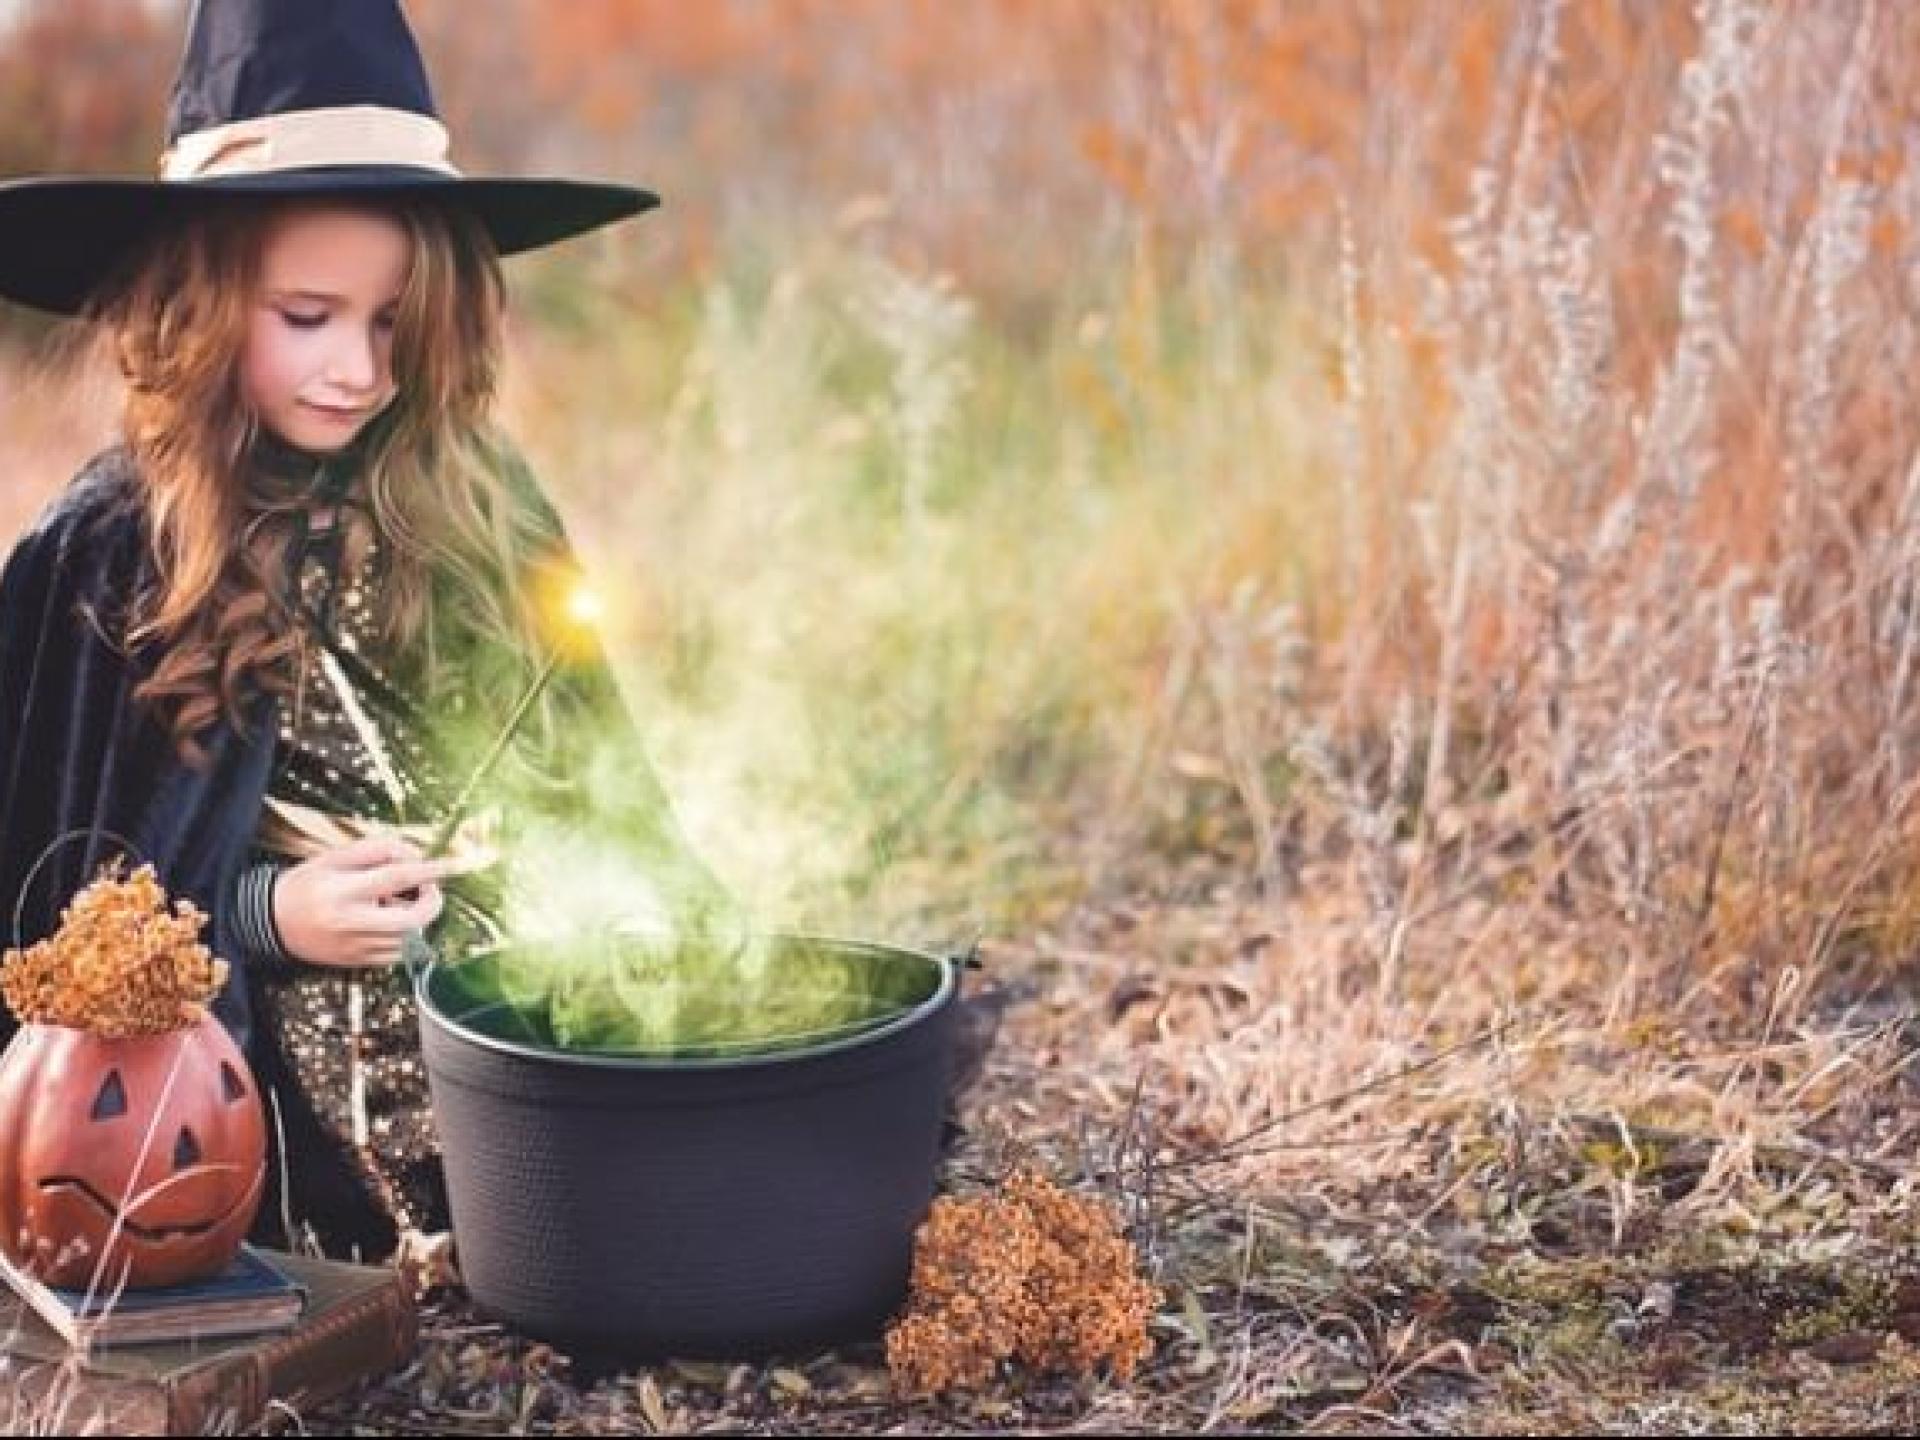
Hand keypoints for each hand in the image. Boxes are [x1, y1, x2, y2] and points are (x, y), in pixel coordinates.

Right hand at [272, 834, 484, 968]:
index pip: (397, 878)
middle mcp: (351, 923)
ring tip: (397, 903)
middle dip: (432, 902)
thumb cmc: (305, 885)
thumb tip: (414, 854)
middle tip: (429, 888)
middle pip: (411, 919)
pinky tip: (389, 921)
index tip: (456, 863)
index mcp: (343, 891)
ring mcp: (356, 947)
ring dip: (417, 918)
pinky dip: (405, 936)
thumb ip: (376, 851)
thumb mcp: (334, 858)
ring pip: (409, 938)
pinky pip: (398, 954)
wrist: (270, 922)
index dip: (431, 870)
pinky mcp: (358, 963)